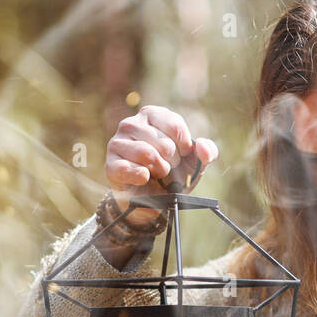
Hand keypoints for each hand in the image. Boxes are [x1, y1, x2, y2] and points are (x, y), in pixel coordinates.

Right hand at [105, 105, 218, 223]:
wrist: (150, 200)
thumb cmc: (171, 174)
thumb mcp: (194, 162)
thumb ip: (207, 151)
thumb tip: (202, 147)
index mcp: (152, 115)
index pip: (175, 125)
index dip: (184, 147)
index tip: (181, 156)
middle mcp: (131, 124)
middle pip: (163, 142)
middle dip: (171, 162)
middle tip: (166, 168)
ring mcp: (117, 143)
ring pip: (147, 153)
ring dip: (158, 170)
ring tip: (155, 173)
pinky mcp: (110, 165)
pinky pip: (129, 169)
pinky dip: (142, 177)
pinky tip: (144, 179)